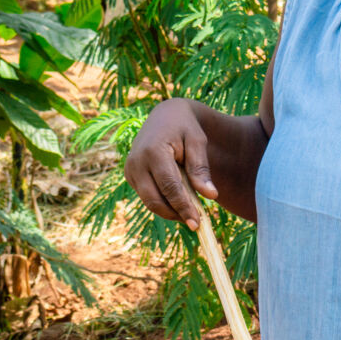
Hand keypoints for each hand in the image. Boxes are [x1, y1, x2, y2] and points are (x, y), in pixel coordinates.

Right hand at [123, 99, 216, 229]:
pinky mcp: (130, 175)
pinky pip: (146, 196)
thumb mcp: (197, 142)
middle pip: (155, 199)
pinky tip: (179, 203)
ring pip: (149, 201)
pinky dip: (162, 203)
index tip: (197, 222)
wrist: (165, 116)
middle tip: (196, 223)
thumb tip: (210, 195)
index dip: (183, 207)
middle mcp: (136, 162)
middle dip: (175, 214)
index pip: (169, 187)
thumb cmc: (185, 127)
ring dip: (169, 211)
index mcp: (153, 151)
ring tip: (190, 213)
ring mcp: (130, 169)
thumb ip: (201, 168)